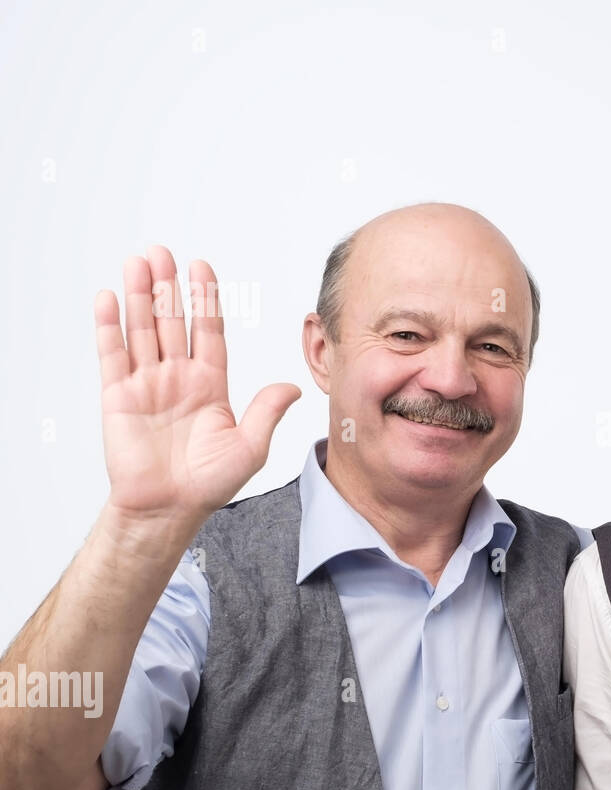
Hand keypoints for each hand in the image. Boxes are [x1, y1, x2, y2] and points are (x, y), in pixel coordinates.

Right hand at [95, 246, 300, 522]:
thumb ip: (266, 412)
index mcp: (210, 383)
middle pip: (171, 321)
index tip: (201, 268)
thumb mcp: (250, 447)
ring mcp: (147, 384)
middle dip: (167, 286)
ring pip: (142, 329)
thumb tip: (292, 386)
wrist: (169, 509)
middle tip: (162, 251)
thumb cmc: (209, 484)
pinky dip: (110, 326)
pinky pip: (113, 354)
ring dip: (139, 295)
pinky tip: (110, 298)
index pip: (207, 330)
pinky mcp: (118, 396)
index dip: (203, 299)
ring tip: (137, 262)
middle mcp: (178, 377)